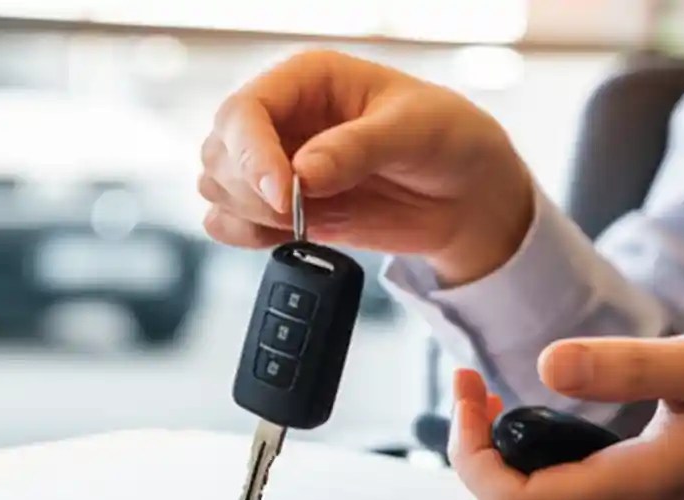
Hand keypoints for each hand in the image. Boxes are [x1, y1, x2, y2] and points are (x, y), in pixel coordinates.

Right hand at [198, 49, 533, 286]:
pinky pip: (228, 220)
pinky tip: (286, 236)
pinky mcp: (280, 206)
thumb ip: (358, 149)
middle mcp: (283, 118)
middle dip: (249, 189)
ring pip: (216, 186)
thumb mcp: (416, 132)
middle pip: (219, 150)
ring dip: (248, 213)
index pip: (245, 110)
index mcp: (307, 80)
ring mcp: (277, 164)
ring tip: (305, 220)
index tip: (285, 195)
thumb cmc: (449, 141)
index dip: (251, 155)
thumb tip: (303, 173)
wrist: (467, 197)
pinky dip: (245, 235)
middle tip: (300, 212)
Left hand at [449, 332, 683, 499]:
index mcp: (632, 490)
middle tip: (471, 387)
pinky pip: (572, 493)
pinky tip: (546, 412)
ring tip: (494, 396)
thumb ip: (623, 368)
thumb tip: (544, 364)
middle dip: (477, 447)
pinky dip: (542, 456)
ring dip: (507, 452)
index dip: (469, 452)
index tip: (468, 394)